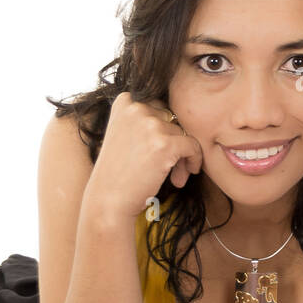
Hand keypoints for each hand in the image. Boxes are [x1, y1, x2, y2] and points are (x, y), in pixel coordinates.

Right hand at [83, 92, 203, 219]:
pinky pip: (193, 146)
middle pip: (173, 120)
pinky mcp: (165, 144)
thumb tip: (188, 116)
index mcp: (125, 102)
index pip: (161, 106)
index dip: (165, 129)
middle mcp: (137, 108)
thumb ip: (147, 119)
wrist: (108, 199)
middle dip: (175, 142)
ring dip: (183, 156)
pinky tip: (187, 173)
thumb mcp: (125, 133)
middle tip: (172, 165)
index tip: (162, 149)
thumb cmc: (119, 170)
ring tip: (174, 176)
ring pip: (184, 134)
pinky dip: (195, 159)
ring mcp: (150, 125)